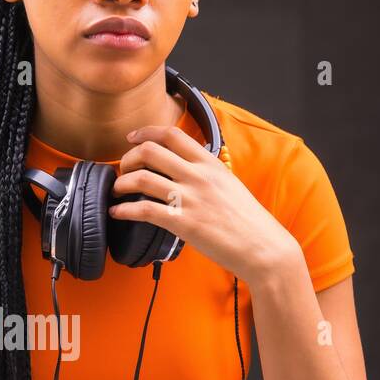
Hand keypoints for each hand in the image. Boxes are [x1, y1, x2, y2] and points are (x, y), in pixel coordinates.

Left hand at [108, 123, 296, 281]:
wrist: (262, 247)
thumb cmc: (247, 219)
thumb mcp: (229, 183)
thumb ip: (207, 171)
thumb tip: (188, 162)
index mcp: (209, 163)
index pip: (172, 135)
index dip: (146, 132)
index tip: (132, 138)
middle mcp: (198, 176)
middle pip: (150, 151)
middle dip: (128, 159)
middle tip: (124, 171)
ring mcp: (190, 199)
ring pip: (142, 179)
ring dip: (121, 184)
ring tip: (117, 192)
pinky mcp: (183, 223)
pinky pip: (144, 210)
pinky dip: (124, 210)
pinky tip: (118, 213)